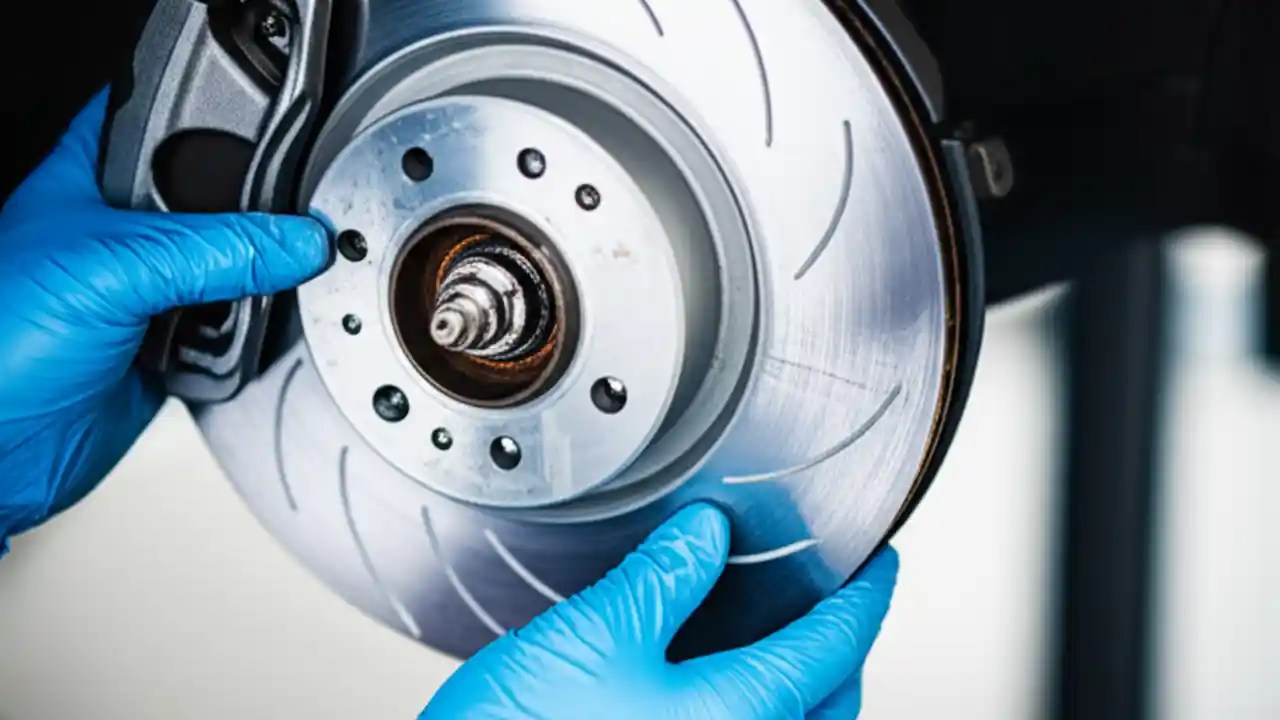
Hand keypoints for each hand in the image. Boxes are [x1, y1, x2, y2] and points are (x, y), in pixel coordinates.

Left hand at [0, 90, 328, 553]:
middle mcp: (125, 230)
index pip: (169, 122)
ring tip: (242, 298)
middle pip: (221, 201)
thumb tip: (297, 241)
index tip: (281, 143)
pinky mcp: (169, 347)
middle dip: (256, 221)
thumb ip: (214, 248)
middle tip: (275, 235)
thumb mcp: (114, 268)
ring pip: (236, 269)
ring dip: (252, 288)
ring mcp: (151, 291)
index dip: (222, 121)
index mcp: (93, 178)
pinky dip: (245, 341)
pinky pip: (234, 333)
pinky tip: (228, 343)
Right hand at [421, 505, 898, 719]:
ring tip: (784, 643)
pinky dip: (760, 715)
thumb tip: (706, 534)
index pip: (835, 645)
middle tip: (835, 601)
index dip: (865, 595)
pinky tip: (720, 694)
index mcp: (741, 718)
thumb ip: (663, 579)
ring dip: (805, 689)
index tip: (880, 566)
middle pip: (831, 702)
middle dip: (843, 647)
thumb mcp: (593, 637)